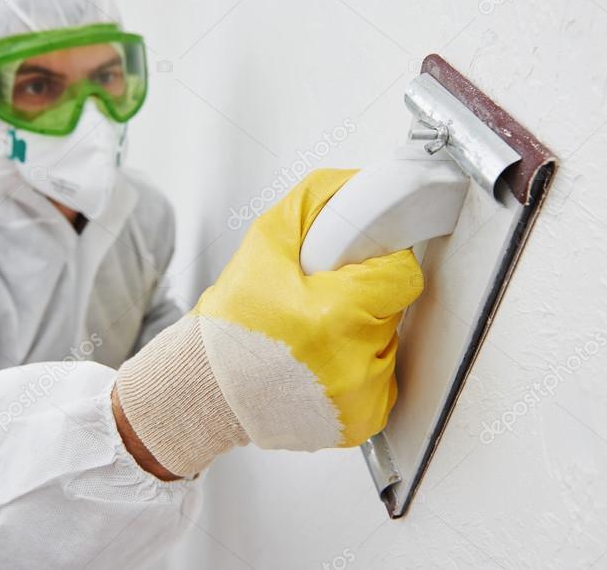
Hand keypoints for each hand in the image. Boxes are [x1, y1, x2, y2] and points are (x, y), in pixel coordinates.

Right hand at [116, 169, 423, 475]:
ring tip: (314, 337)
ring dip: (361, 336)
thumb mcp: (263, 244)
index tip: (357, 267)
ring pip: (386, 346)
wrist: (205, 390)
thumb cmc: (229, 326)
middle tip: (321, 302)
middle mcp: (354, 362)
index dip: (378, 263)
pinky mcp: (359, 422)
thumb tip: (355, 183)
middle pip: (392, 310)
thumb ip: (313, 202)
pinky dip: (356, 372)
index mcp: (336, 315)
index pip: (401, 275)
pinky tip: (319, 367)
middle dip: (363, 299)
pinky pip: (379, 383)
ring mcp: (359, 398)